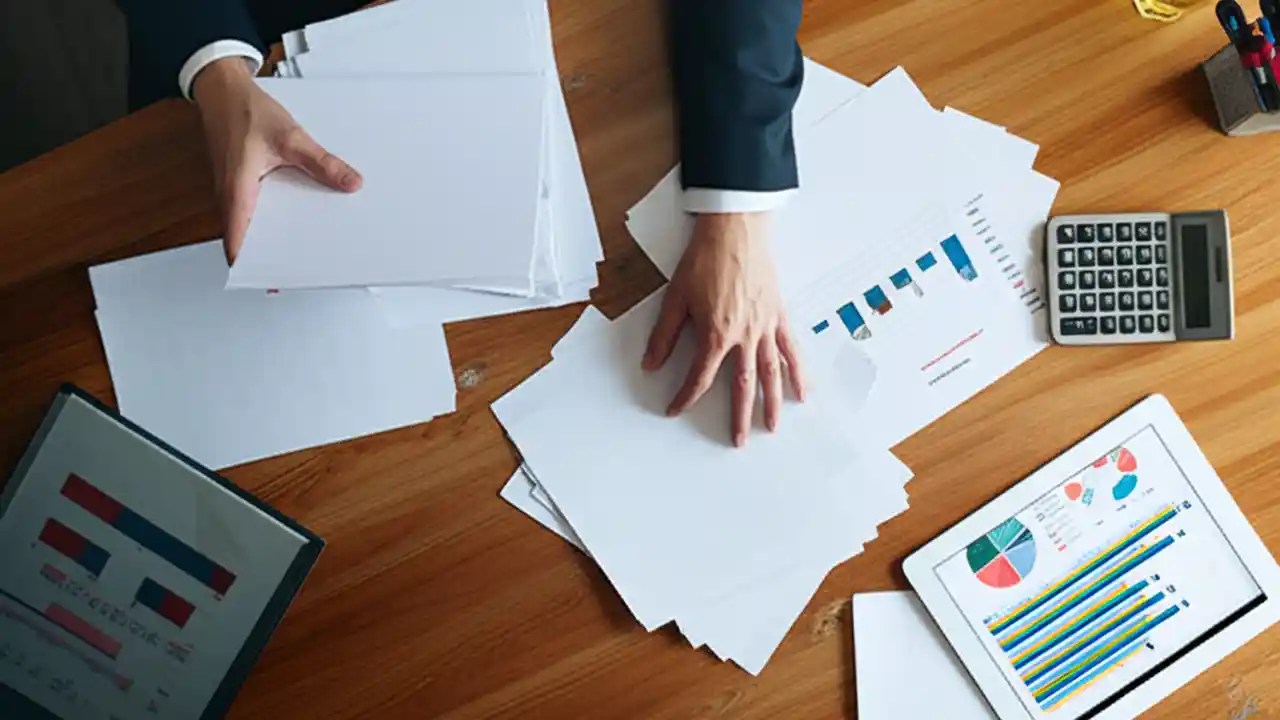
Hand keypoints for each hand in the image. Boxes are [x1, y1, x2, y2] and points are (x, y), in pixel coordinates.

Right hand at [192, 57, 362, 263]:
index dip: (253, 267)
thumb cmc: (245, 110)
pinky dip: (271, 220)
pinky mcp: (238, 184)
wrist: (221, 89)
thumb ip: (322, 162)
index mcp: (237, 190)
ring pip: (249, 227)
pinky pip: (253, 211)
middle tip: (293, 273)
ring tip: (299, 253)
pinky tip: (293, 219)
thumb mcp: (291, 136)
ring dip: (270, 239)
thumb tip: (350, 183)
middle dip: (268, 258)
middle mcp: (230, 196)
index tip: (273, 282)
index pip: (239, 242)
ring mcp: (232, 192)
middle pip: (246, 241)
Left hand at [642, 212, 804, 446]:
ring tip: (772, 426)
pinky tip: (802, 391)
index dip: (685, 397)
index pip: (700, 377)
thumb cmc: (705, 259)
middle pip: (742, 386)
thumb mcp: (676, 299)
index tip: (674, 409)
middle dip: (738, 416)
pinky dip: (797, 372)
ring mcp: (765, 328)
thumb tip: (650, 364)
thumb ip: (664, 336)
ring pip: (771, 373)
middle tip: (737, 440)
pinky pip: (791, 349)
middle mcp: (744, 337)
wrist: (735, 231)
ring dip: (772, 403)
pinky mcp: (778, 315)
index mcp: (716, 335)